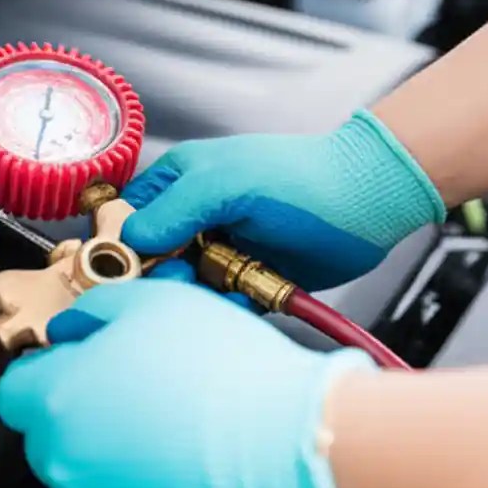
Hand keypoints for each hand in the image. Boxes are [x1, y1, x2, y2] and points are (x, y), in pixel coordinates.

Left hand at [0, 276, 376, 487]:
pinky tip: (188, 464)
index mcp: (57, 399)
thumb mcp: (154, 302)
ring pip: (88, 474)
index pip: (15, 388)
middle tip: (140, 391)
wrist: (289, 442)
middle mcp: (65, 461)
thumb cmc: (229, 372)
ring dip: (115, 452)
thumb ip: (94, 311)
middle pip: (50, 433)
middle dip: (83, 412)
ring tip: (174, 425)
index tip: (79, 365)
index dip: (48, 370)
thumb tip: (72, 328)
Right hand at [120, 110, 444, 290]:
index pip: (126, 218)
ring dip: (197, 297)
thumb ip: (172, 209)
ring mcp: (221, 250)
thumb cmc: (301, 178)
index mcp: (180, 182)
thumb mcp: (226, 183)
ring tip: (224, 286)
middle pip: (149, 263)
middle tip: (187, 277)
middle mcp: (196, 217)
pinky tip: (247, 297)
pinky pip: (220, 305)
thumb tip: (131, 240)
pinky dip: (228, 309)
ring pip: (183, 289)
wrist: (366, 202)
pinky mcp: (247, 280)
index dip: (121, 246)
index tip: (131, 267)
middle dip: (162, 278)